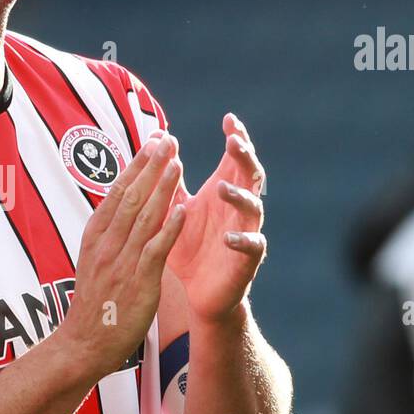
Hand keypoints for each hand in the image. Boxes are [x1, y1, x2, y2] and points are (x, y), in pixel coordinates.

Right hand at [59, 132, 186, 380]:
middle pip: (131, 196)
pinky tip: (185, 208)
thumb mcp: (94, 259)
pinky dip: (171, 227)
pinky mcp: (138, 281)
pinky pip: (156, 249)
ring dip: (163, 187)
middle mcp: (106, 244)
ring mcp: (121, 262)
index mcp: (95, 236)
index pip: (117, 191)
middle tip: (169, 138)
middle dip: (151, 166)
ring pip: (144, 217)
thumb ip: (109, 233)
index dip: (136, 164)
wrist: (84, 343)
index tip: (153, 141)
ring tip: (179, 162)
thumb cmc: (94, 303)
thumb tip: (122, 204)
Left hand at [163, 113, 266, 322]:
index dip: (237, 137)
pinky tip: (228, 236)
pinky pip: (253, 246)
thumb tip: (159, 138)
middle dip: (245, 158)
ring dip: (239, 195)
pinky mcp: (246, 261)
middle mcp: (238, 208)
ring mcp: (245, 232)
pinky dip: (242, 240)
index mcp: (222, 192)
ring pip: (254, 207)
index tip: (229, 119)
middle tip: (234, 142)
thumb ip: (170, 178)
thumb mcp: (175, 208)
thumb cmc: (186, 246)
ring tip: (221, 188)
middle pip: (251, 175)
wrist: (194, 293)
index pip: (235, 159)